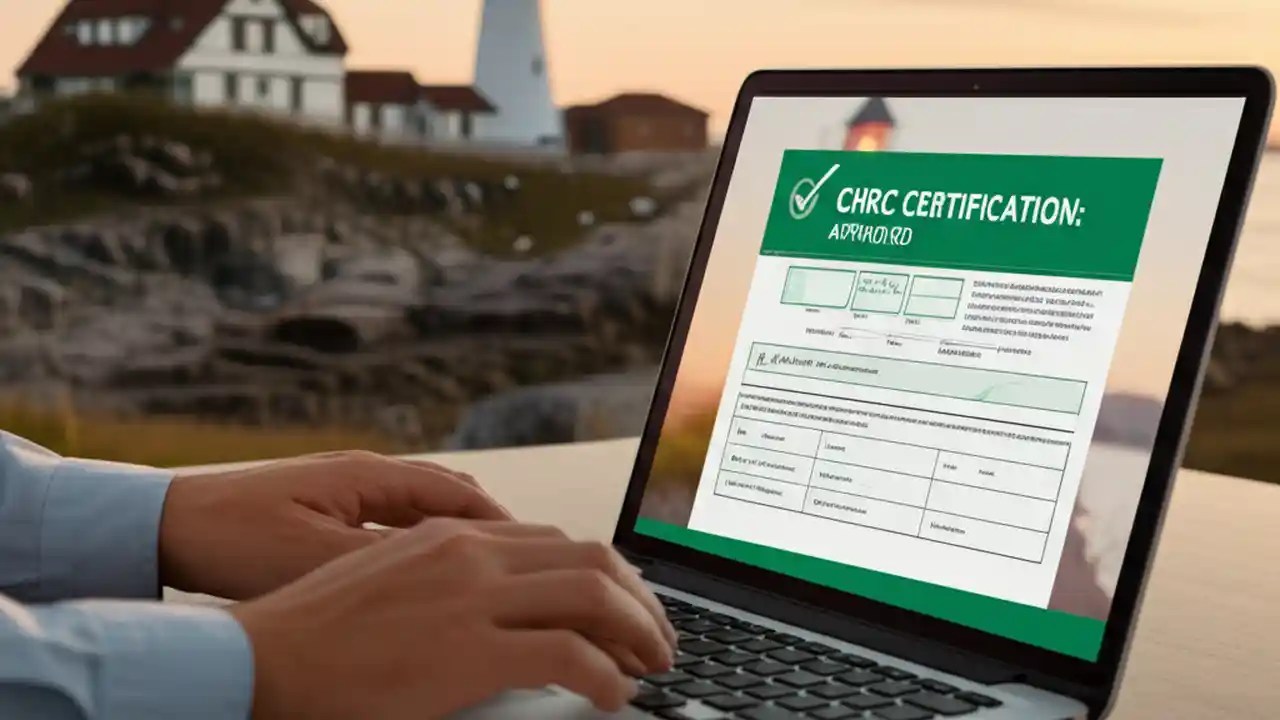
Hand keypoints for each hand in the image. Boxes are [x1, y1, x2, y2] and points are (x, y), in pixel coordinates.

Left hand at [159, 450, 510, 598]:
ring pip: (423, 507)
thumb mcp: (314, 557)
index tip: (536, 554)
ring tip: (487, 571)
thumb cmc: (234, 537)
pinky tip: (424, 574)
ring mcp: (346, 487)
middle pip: (450, 494)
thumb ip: (383, 561)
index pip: (459, 493)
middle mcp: (365, 472)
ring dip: (458, 535)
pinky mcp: (328, 506)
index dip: (502, 524)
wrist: (166, 522)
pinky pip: (395, 519)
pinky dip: (424, 542)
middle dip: (490, 527)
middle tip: (523, 565)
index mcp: (370, 475)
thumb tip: (445, 574)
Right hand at [230, 518, 678, 719]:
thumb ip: (454, 582)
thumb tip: (504, 607)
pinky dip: (605, 674)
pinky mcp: (468, 650)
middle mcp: (472, 553)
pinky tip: (613, 694)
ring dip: (637, 631)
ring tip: (652, 665)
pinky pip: (568, 653)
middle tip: (657, 638)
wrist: (260, 659)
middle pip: (592, 559)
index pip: (559, 542)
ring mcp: (472, 597)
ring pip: (594, 595)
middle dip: (640, 600)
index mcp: (455, 536)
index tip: (628, 606)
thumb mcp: (394, 579)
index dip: (608, 576)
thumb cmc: (317, 632)